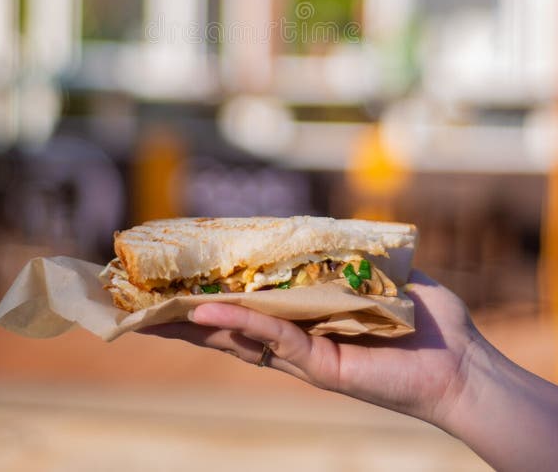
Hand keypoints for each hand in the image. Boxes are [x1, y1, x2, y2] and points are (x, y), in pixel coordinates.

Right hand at [142, 270, 478, 429]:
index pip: (243, 301)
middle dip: (177, 314)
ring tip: (143, 311)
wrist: (460, 360)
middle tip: (130, 298)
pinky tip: (203, 313)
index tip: (168, 270)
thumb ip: (340, 249)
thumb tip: (310, 225)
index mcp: (302, 314)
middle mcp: (293, 337)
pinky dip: (236, 325)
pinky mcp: (319, 366)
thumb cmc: (424, 316)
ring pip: (235, 335)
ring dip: (189, 322)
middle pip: (225, 325)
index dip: (206, 287)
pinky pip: (271, 340)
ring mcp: (301, 355)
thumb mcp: (373, 270)